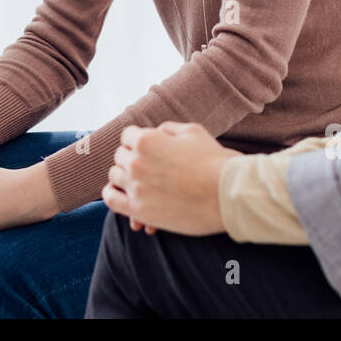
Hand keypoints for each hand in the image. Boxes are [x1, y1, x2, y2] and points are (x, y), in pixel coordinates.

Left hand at [101, 122, 236, 235]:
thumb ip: (167, 129)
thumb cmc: (215, 161)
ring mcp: (136, 187)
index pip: (128, 136)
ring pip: (115, 176)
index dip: (140, 140)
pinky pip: (111, 200)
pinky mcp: (139, 210)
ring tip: (141, 181)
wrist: (229, 195)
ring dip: (125, 176)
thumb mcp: (192, 131)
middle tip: (150, 166)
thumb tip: (155, 134)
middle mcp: (136, 162)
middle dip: (133, 158)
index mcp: (146, 140)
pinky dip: (113, 194)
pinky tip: (123, 193)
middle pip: (120, 156)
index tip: (150, 150)